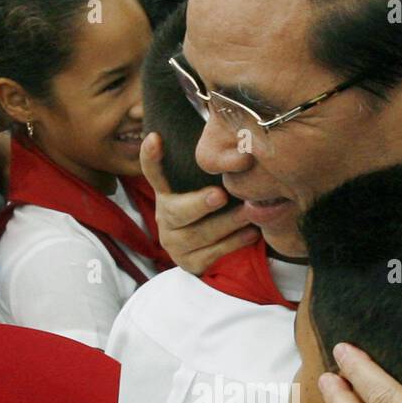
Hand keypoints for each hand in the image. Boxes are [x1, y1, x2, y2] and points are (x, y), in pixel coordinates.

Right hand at [141, 132, 257, 274]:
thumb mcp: (208, 187)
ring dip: (227, 223)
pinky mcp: (189, 264)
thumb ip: (212, 170)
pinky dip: (234, 243)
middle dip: (199, 203)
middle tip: (220, 195)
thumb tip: (236, 140)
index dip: (150, 157)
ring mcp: (174, 243)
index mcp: (166, 193)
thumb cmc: (216, 209)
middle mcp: (165, 218)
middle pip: (176, 212)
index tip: (155, 138)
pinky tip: (251, 233)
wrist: (216, 251)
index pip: (153, 173)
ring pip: (198, 235)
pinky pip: (211, 254)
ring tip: (248, 213)